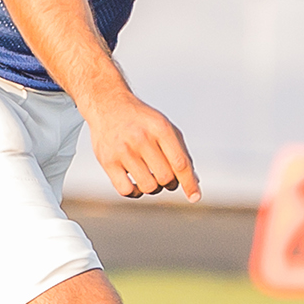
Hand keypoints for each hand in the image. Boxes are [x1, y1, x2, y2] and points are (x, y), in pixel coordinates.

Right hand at [81, 90, 201, 202]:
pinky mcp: (108, 161)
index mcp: (161, 128)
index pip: (180, 162)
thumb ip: (181, 152)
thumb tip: (194, 181)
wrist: (108, 105)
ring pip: (148, 186)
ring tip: (152, 178)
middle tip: (167, 178)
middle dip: (171, 183)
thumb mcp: (165, 127)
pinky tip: (137, 183)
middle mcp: (142, 138)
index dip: (189, 183)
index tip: (195, 197)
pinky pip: (126, 191)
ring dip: (154, 188)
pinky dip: (136, 192)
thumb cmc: (142, 120)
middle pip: (165, 177)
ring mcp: (123, 150)